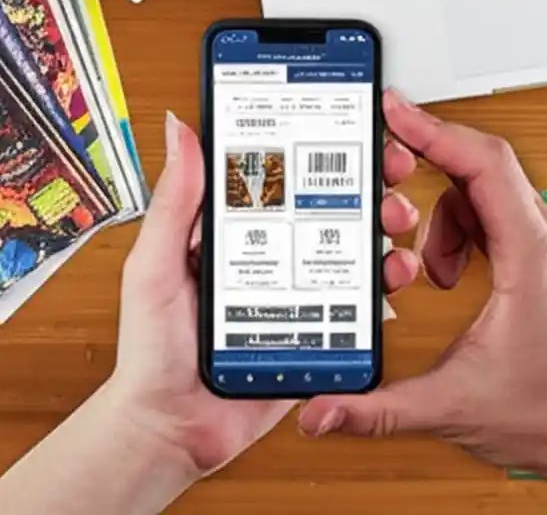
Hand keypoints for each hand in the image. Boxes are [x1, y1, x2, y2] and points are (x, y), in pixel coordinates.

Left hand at [105, 111, 424, 477]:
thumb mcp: (155, 265)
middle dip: (365, 178)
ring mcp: (295, 290)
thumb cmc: (151, 352)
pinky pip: (356, 301)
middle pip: (325, 202)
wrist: (173, 428)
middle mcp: (267, 253)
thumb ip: (174, 202)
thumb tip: (180, 132)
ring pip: (350, 246)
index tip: (345, 119)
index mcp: (227, 230)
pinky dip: (382, 284)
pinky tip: (392, 272)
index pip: (274, 172)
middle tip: (387, 165)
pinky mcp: (316, 329)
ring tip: (395, 219)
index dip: (311, 143)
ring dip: (382, 226)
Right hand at [298, 91, 546, 513]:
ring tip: (432, 271)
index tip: (398, 113)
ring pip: (495, 196)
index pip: (485, 165)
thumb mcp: (454, 407)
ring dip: (450, 219)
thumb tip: (327, 409)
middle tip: (391, 195)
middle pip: (485, 171)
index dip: (435, 131)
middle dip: (429, 177)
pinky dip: (473, 233)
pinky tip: (457, 274)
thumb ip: (380, 409)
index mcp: (533, 259)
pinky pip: (509, 219)